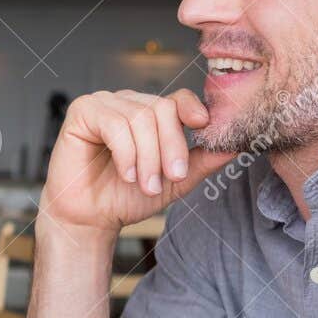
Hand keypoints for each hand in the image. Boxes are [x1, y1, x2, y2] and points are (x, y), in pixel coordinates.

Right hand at [40, 89, 235, 231]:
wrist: (90, 219)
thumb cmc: (125, 197)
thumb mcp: (174, 182)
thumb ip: (202, 162)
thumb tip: (235, 146)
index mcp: (149, 114)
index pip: (177, 99)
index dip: (192, 109)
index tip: (203, 126)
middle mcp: (127, 103)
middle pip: (162, 109)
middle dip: (170, 147)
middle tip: (171, 177)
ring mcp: (103, 104)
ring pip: (141, 118)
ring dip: (148, 157)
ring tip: (145, 184)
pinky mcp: (82, 112)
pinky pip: (114, 124)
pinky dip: (126, 153)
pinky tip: (126, 174)